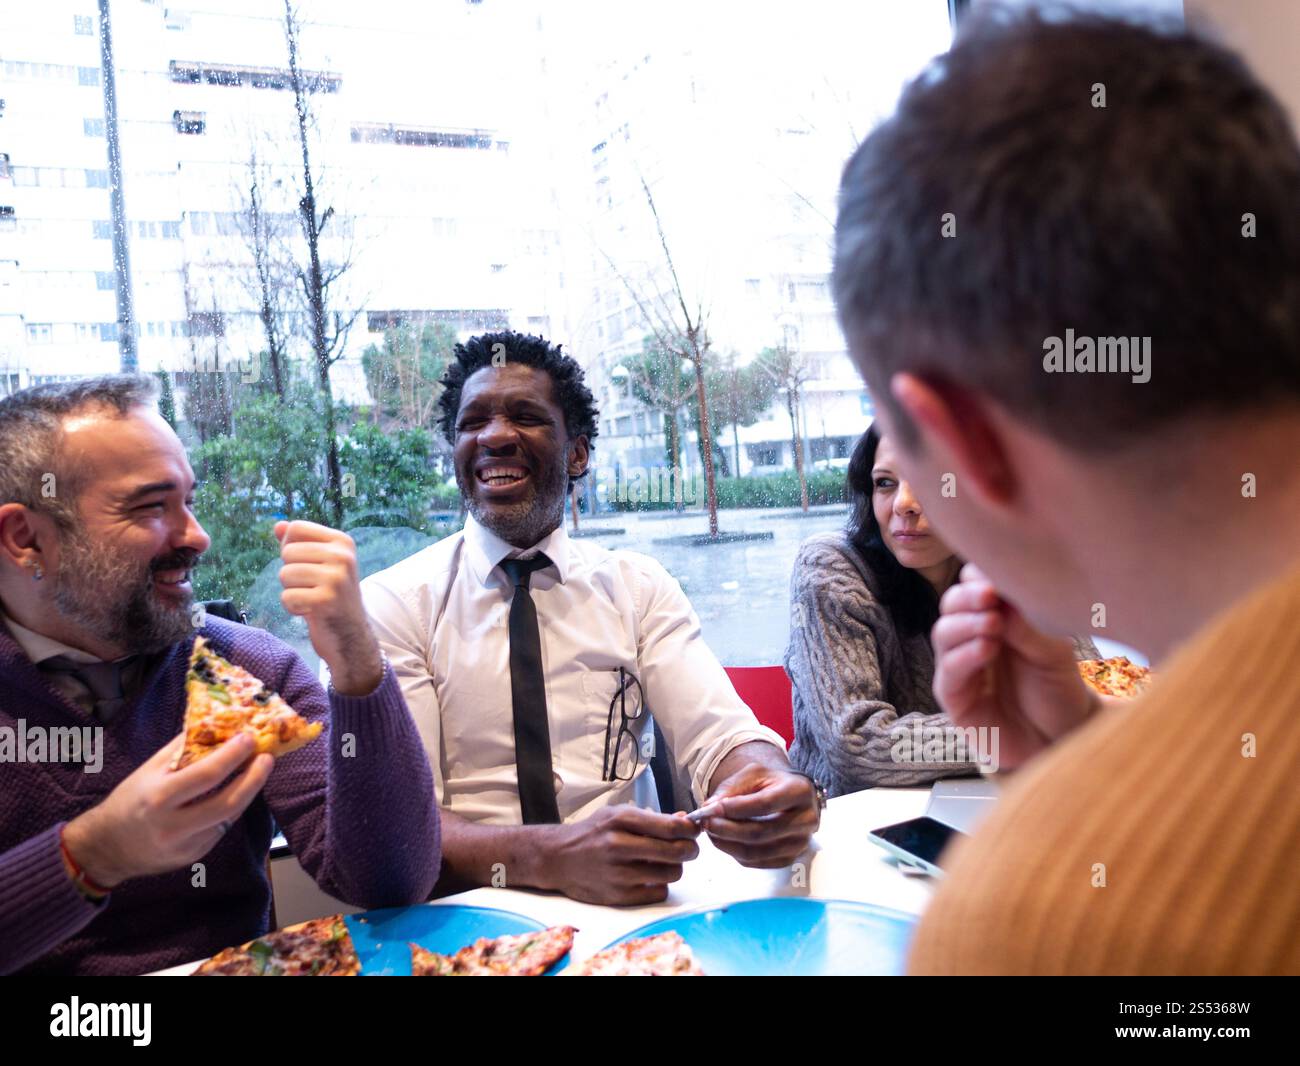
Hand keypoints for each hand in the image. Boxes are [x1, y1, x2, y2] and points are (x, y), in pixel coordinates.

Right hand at [62, 734, 272, 889]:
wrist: (105, 848)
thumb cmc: (128, 800)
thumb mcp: (148, 770)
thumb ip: (181, 749)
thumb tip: (214, 724)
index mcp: (159, 798)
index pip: (206, 775)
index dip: (232, 756)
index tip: (250, 738)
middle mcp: (172, 825)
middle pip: (227, 803)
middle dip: (254, 778)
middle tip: (267, 758)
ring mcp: (184, 845)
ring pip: (229, 818)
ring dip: (248, 792)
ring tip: (257, 771)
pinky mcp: (193, 856)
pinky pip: (220, 830)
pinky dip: (231, 810)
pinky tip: (235, 793)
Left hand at [275, 520, 382, 695]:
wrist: (350, 634)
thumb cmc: (330, 595)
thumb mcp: (319, 564)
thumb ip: (298, 543)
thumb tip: (278, 525)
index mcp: (342, 542)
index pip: (296, 528)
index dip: (291, 548)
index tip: (308, 565)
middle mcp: (343, 557)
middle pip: (288, 552)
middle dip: (292, 573)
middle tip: (312, 587)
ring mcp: (336, 579)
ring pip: (285, 574)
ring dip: (292, 591)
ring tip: (312, 599)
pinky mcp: (325, 601)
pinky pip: (287, 597)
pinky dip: (293, 608)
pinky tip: (311, 611)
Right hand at [542, 805, 699, 905]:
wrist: (558, 857)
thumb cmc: (592, 833)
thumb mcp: (618, 815)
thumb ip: (652, 818)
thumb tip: (686, 819)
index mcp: (621, 820)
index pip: (671, 827)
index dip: (690, 829)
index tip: (694, 830)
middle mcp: (619, 845)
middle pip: (676, 852)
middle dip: (690, 849)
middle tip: (689, 848)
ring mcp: (619, 873)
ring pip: (671, 873)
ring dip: (676, 868)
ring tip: (666, 862)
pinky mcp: (618, 895)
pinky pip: (659, 892)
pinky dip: (661, 885)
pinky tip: (651, 877)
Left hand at [701, 764, 819, 867]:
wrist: (791, 798)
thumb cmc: (772, 783)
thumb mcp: (754, 775)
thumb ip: (731, 788)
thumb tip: (709, 807)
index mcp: (799, 791)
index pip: (765, 804)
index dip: (736, 809)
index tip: (712, 808)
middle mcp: (806, 820)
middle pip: (760, 832)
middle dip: (727, 829)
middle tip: (706, 823)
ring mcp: (800, 843)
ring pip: (757, 852)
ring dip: (728, 844)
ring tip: (712, 832)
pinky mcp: (791, 858)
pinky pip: (758, 863)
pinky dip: (736, 854)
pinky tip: (725, 842)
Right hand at [931, 563, 1096, 768]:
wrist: (1062, 740)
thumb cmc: (1057, 692)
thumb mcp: (1053, 653)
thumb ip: (1028, 626)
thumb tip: (1000, 598)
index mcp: (997, 617)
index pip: (974, 585)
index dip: (980, 578)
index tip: (997, 578)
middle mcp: (973, 637)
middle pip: (952, 603)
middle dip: (967, 597)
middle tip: (989, 596)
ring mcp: (961, 666)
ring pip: (943, 632)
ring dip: (965, 624)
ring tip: (993, 624)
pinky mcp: (954, 697)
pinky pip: (948, 669)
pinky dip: (965, 655)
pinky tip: (986, 649)